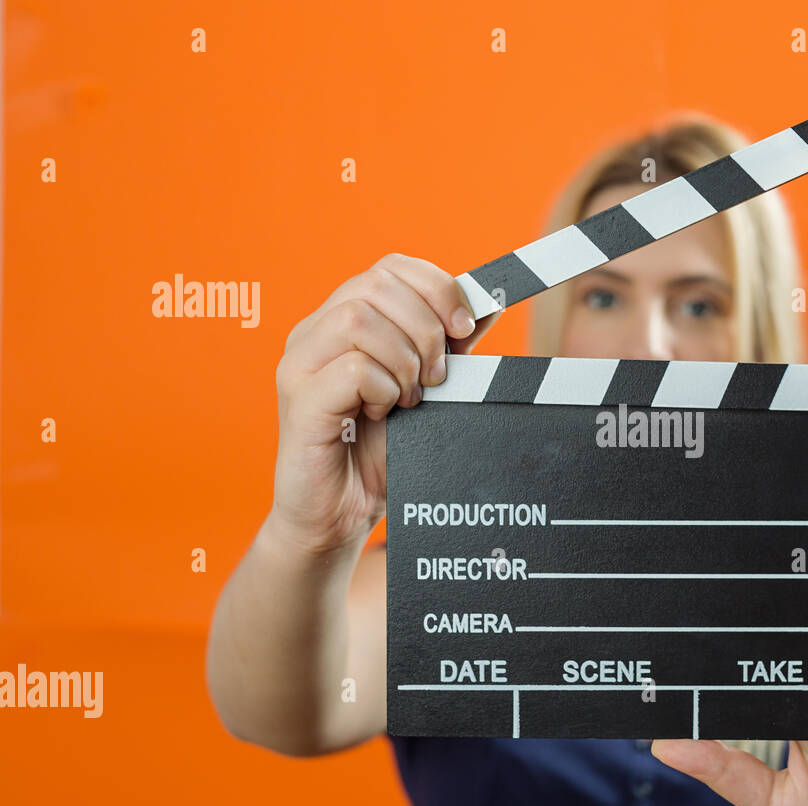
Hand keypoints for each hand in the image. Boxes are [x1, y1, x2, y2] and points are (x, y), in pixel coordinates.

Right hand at [269, 253, 501, 553]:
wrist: (341, 514)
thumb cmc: (378, 450)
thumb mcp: (424, 388)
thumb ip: (448, 346)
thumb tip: (488, 302)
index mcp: (341, 319)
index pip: (390, 267)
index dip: (436, 287)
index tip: (466, 328)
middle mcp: (312, 332)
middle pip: (376, 285)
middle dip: (426, 328)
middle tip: (438, 376)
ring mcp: (299, 363)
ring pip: (360, 320)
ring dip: (405, 359)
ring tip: (410, 398)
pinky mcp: (299, 400)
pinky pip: (353, 368)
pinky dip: (384, 389)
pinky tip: (385, 413)